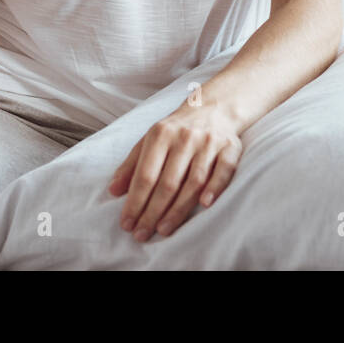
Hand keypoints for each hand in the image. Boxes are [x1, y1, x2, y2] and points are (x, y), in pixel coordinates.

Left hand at [108, 99, 242, 241]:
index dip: (135, 201)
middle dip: (152, 212)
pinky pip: (224, 170)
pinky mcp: (230, 148)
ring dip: (178, 209)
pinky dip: (215, 187)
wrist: (212, 108)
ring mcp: (209, 142)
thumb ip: (131, 165)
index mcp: (161, 134)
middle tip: (142, 234)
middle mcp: (185, 137)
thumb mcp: (149, 140)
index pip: (146, 174)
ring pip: (193, 181)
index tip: (126, 223)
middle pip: (168, 182)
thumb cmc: (175, 130)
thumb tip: (113, 191)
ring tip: (164, 229)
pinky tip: (204, 205)